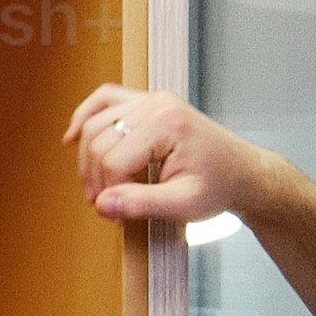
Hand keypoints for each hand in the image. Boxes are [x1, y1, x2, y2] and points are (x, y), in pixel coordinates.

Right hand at [68, 83, 292, 233]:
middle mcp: (157, 103)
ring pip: (94, 124)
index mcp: (168, 123)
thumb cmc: (220, 185)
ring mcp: (151, 99)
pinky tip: (72, 137)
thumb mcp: (184, 204)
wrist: (242, 172)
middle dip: (97, 180)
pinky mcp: (146, 102)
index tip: (122, 217)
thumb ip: (141, 204)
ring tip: (101, 189)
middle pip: (99, 141)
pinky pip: (104, 100)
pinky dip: (84, 116)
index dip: (111, 193)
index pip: (115, 160)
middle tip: (112, 208)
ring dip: (88, 159)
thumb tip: (102, 204)